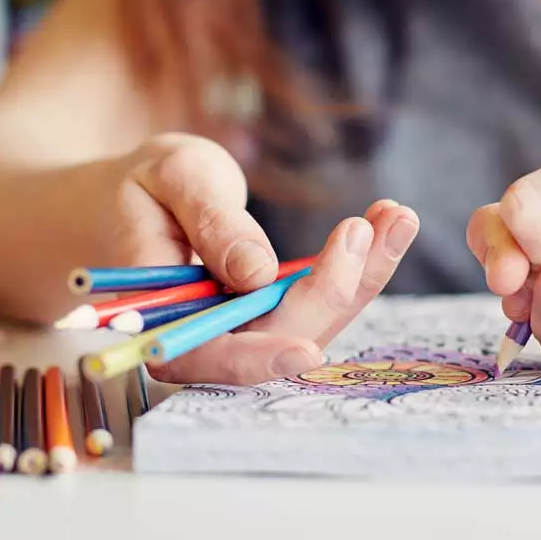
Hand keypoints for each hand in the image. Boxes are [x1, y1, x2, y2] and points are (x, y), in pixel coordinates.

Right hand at [79, 133, 418, 384]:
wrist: (141, 198)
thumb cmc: (147, 187)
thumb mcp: (172, 179)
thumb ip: (211, 224)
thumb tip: (255, 274)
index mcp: (163, 320)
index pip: (207, 355)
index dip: (256, 360)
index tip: (304, 350)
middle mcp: (209, 340)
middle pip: (280, 337)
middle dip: (334, 290)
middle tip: (368, 226)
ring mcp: (248, 331)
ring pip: (315, 320)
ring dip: (364, 273)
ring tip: (399, 216)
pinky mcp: (277, 314)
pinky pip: (323, 297)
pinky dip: (361, 261)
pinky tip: (391, 221)